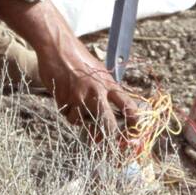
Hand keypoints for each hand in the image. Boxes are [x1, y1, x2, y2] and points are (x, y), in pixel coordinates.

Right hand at [0, 0, 143, 139]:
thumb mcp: (100, 72)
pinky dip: (68, 113)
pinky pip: (68, 116)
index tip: (137, 135)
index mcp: (109, 84)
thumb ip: (109, 90)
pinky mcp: (64, 99)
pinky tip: (66, 100)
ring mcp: (79, 97)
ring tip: (79, 110)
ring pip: (83, 124)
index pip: (128, 106)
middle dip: (109, 139)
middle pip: (108, 124)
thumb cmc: (80, 59)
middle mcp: (97, 92)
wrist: (59, 48)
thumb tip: (119, 108)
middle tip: (109, 147)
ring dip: (82, 123)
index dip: (135, 123)